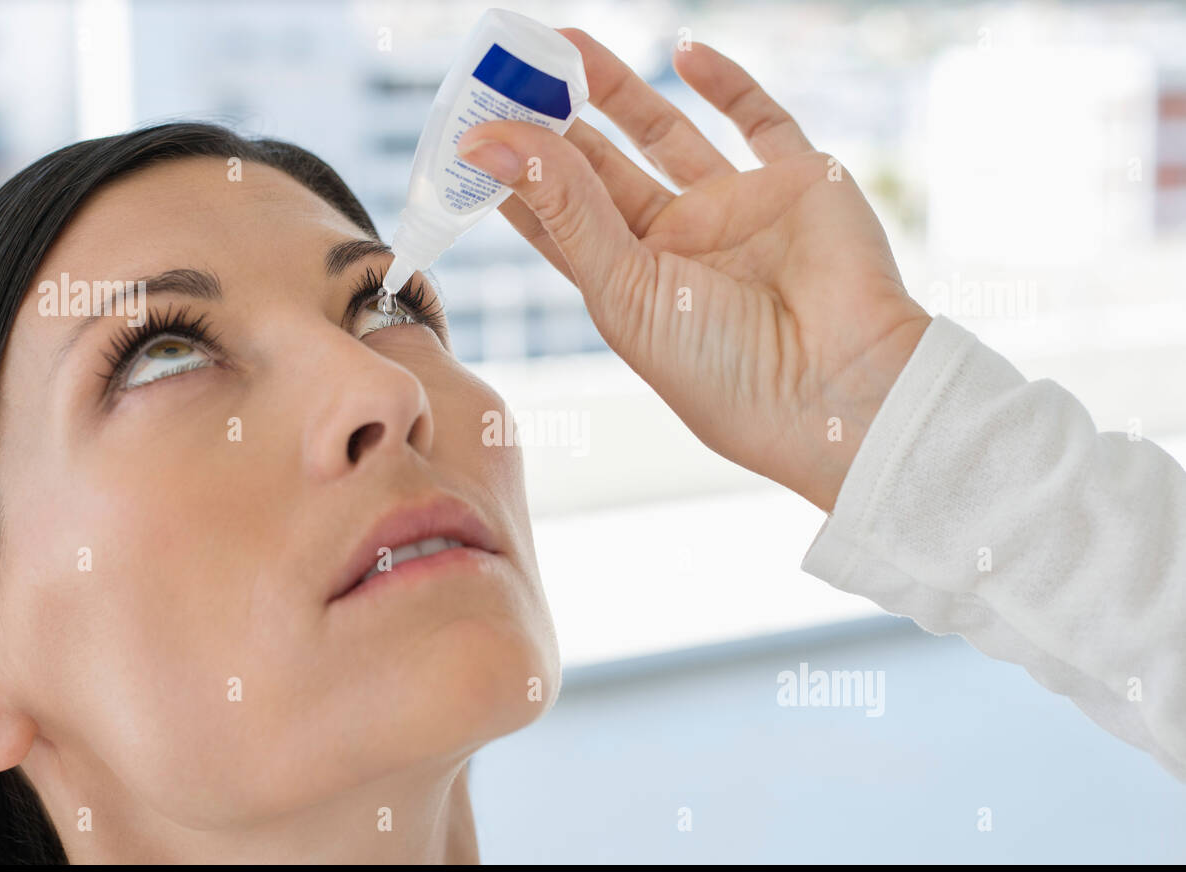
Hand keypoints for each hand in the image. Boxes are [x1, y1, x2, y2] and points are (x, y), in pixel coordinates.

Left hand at [454, 28, 931, 512]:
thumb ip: (564, 206)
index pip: (556, 218)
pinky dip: (726, 84)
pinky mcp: (794, 181)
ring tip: (568, 46)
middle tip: (513, 70)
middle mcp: (677, 246)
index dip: (515, 175)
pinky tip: (683, 53)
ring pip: (665, 135)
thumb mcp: (625, 290)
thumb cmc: (723, 368)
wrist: (839, 386)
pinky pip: (758, 120)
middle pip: (601, 170)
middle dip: (556, 121)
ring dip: (617, 91)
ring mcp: (734, 210)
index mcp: (628, 284)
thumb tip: (487, 142)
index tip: (471, 128)